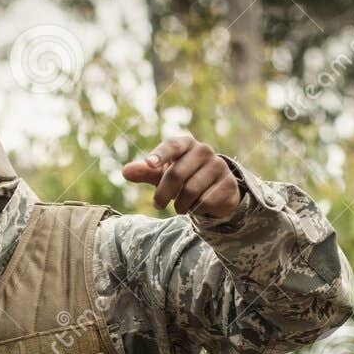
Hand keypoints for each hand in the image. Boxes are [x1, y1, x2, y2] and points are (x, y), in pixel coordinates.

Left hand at [121, 134, 241, 219]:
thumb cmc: (184, 178)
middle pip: (177, 174)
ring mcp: (218, 166)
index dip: (160, 154)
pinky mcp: (228, 184)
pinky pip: (205, 201)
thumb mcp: (163, 174)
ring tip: (179, 208)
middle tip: (158, 205)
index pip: (172, 145)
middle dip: (163, 193)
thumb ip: (145, 172)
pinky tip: (195, 208)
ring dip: (180, 205)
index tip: (149, 164)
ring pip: (191, 190)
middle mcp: (204, 151)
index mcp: (186, 144)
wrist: (216, 191)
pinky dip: (196, 209)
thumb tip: (125, 171)